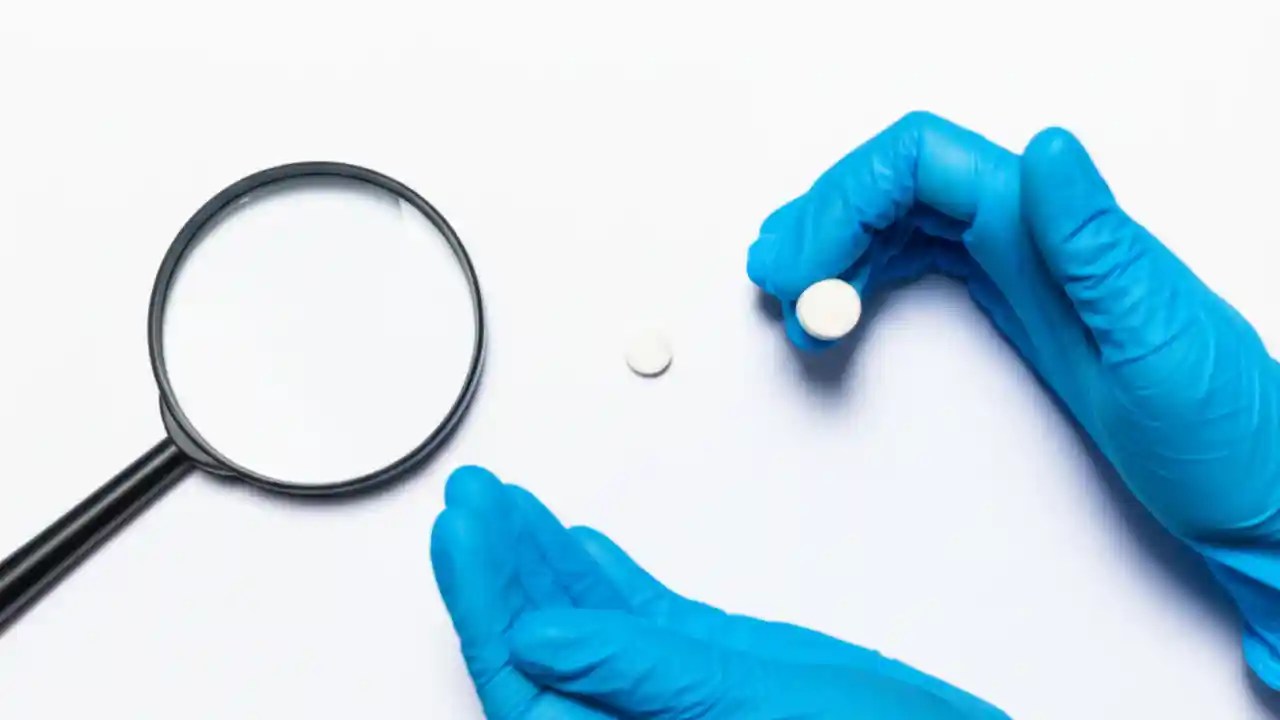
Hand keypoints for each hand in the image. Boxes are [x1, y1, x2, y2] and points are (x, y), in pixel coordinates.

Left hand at [432, 466, 1008, 718]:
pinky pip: (642, 620)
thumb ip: (638, 673)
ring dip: (545, 558)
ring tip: (506, 503)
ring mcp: (672, 697)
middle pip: (545, 642)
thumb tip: (536, 638)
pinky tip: (581, 544)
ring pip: (589, 621)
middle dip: (504, 565)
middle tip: (472, 497)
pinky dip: (609, 577)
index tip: (464, 528)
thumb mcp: (743, 704)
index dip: (486, 599)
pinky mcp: (712, 668)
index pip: (526, 679)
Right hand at [747, 112, 1279, 682]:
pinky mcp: (1012, 301)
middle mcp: (1031, 231)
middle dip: (823, 220)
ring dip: (836, 244)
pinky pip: (920, 262)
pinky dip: (867, 273)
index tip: (805, 263)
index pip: (924, 161)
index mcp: (1054, 225)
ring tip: (791, 290)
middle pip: (898, 183)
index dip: (846, 198)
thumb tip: (1047, 149)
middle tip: (777, 277)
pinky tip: (843, 301)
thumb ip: (1093, 241)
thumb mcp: (1156, 339)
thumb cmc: (1218, 428)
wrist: (1252, 490)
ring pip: (901, 220)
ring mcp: (1019, 264)